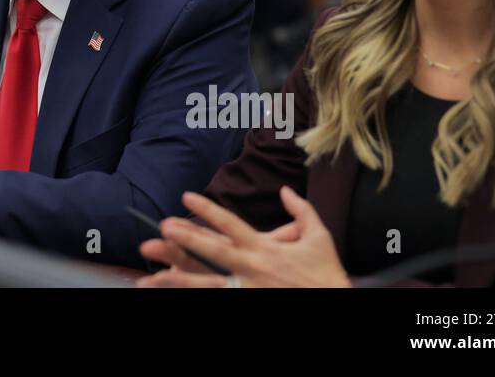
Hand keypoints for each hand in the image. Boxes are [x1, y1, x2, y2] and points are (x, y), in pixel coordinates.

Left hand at [137, 188, 350, 287]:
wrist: (339, 303)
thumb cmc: (328, 274)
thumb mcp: (319, 237)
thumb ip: (301, 210)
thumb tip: (284, 189)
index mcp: (266, 249)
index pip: (231, 224)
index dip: (208, 209)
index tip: (187, 195)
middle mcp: (254, 269)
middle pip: (215, 251)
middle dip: (188, 238)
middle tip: (163, 225)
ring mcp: (250, 291)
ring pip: (210, 283)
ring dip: (182, 277)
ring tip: (156, 271)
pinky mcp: (249, 305)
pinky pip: (219, 301)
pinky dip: (197, 298)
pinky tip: (175, 295)